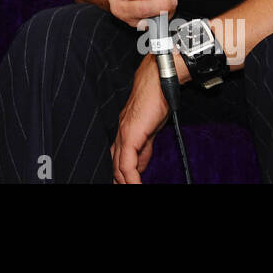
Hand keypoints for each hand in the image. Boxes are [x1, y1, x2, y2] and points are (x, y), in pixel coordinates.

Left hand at [111, 55, 170, 183]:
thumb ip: (144, 148)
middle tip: (124, 188)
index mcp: (124, 132)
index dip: (120, 175)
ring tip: (132, 189)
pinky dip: (131, 178)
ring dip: (125, 182)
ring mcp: (123, 134)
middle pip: (114, 165)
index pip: (117, 159)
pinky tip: (135, 185)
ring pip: (118, 167)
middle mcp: (120, 133)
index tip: (125, 183)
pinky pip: (127, 164)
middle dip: (119, 180)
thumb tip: (140, 166)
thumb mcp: (150, 130)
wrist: (158, 83)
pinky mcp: (130, 135)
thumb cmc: (156, 100)